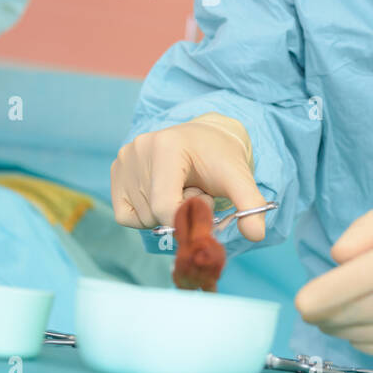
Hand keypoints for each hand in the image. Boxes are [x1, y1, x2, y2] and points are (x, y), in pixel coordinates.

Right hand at [110, 113, 268, 240]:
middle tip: (195, 191)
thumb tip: (256, 234)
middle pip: (153, 214)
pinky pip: (125, 214)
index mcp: (166, 147)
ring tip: (179, 188)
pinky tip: (162, 193)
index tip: (203, 207)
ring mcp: (124, 158)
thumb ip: (249, 203)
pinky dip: (145, 214)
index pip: (164, 206)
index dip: (185, 219)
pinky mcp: (116, 169)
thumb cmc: (221, 158)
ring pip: (140, 217)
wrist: (205, 137)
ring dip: (164, 213)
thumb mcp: (239, 178)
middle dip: (178, 213)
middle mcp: (139, 149)